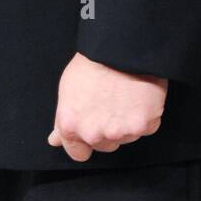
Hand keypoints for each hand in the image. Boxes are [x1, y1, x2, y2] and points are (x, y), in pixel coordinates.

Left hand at [48, 53, 167, 160]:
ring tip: (124, 97)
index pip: (78, 153)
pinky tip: (138, 98)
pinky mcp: (143, 126)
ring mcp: (119, 132)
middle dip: (107, 130)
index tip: (92, 126)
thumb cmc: (92, 63)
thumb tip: (55, 139)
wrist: (120, 47)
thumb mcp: (68, 88)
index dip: (84, 141)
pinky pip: (145, 128)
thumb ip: (63, 119)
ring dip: (126, 123)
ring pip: (125, 138)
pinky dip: (145, 116)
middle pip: (104, 145)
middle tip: (109, 104)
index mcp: (71, 125)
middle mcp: (94, 133)